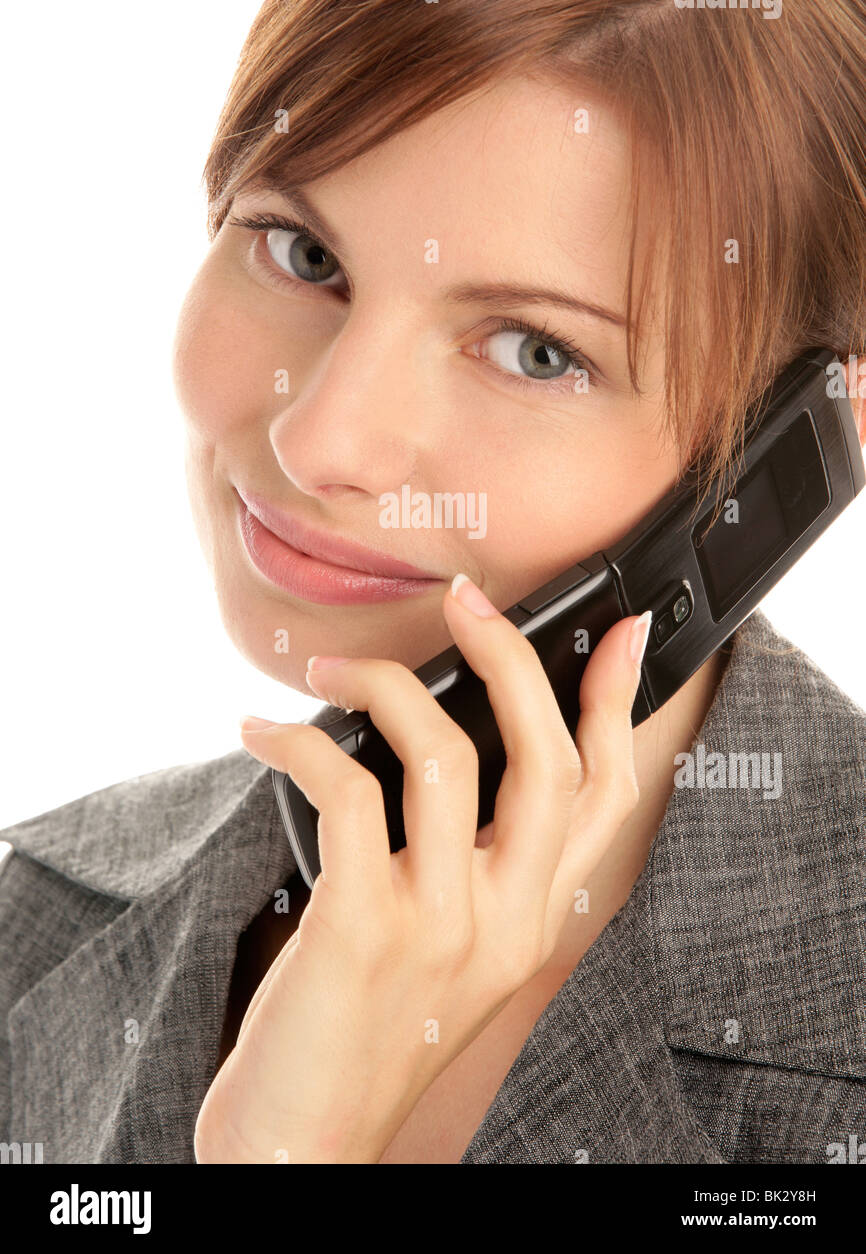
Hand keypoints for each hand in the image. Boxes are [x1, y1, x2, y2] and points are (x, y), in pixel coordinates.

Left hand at [194, 574, 651, 1163]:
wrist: (304, 1142)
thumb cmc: (361, 1037)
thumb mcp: (444, 951)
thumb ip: (465, 864)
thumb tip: (446, 749)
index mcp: (531, 921)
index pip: (602, 795)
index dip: (616, 704)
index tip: (614, 636)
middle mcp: (504, 923)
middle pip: (547, 757)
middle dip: (511, 656)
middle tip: (466, 603)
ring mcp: (439, 926)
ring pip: (446, 755)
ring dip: (380, 687)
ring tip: (328, 673)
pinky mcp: (364, 928)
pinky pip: (348, 791)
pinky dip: (299, 744)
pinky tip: (264, 737)